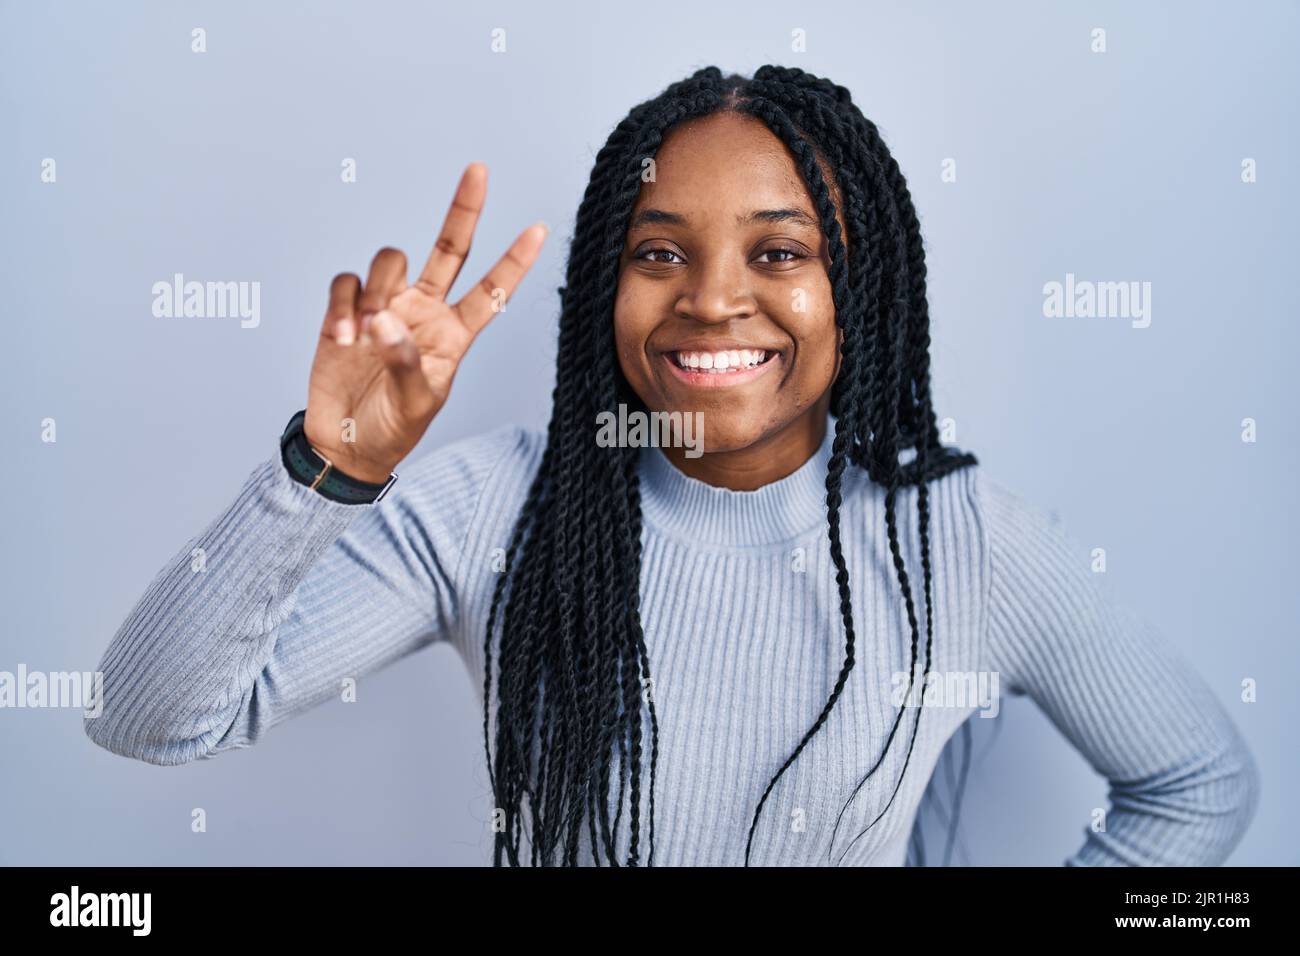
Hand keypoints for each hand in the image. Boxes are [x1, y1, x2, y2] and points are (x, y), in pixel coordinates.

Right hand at [303, 163, 546, 482]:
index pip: (491, 291)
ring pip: (389, 261)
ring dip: (377, 289)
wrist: (347, 445)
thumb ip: (407, 362)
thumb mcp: (416, 403)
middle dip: (463, 209)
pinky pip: (346, 284)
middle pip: (447, 248)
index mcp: (454, 334)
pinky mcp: (345, 311)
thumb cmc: (393, 427)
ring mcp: (385, 306)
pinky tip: (344, 338)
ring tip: (365, 333)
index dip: (514, 261)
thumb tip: (386, 320)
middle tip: (479, 170)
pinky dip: (343, 306)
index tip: (540, 228)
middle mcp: (424, 310)